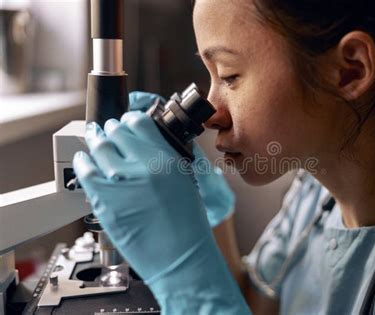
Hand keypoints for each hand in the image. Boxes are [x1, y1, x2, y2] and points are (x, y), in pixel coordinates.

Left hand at [73, 112, 248, 313]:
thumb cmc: (186, 226)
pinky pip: (84, 169)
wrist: (178, 256)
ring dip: (96, 140)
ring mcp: (119, 181)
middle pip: (116, 130)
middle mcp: (142, 166)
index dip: (130, 120)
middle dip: (112, 129)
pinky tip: (84, 160)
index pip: (139, 122)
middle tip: (110, 131)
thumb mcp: (185, 181)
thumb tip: (146, 145)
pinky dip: (82, 161)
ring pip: (98, 145)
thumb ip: (164, 159)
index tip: (127, 123)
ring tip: (95, 139)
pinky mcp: (102, 198)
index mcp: (166, 159)